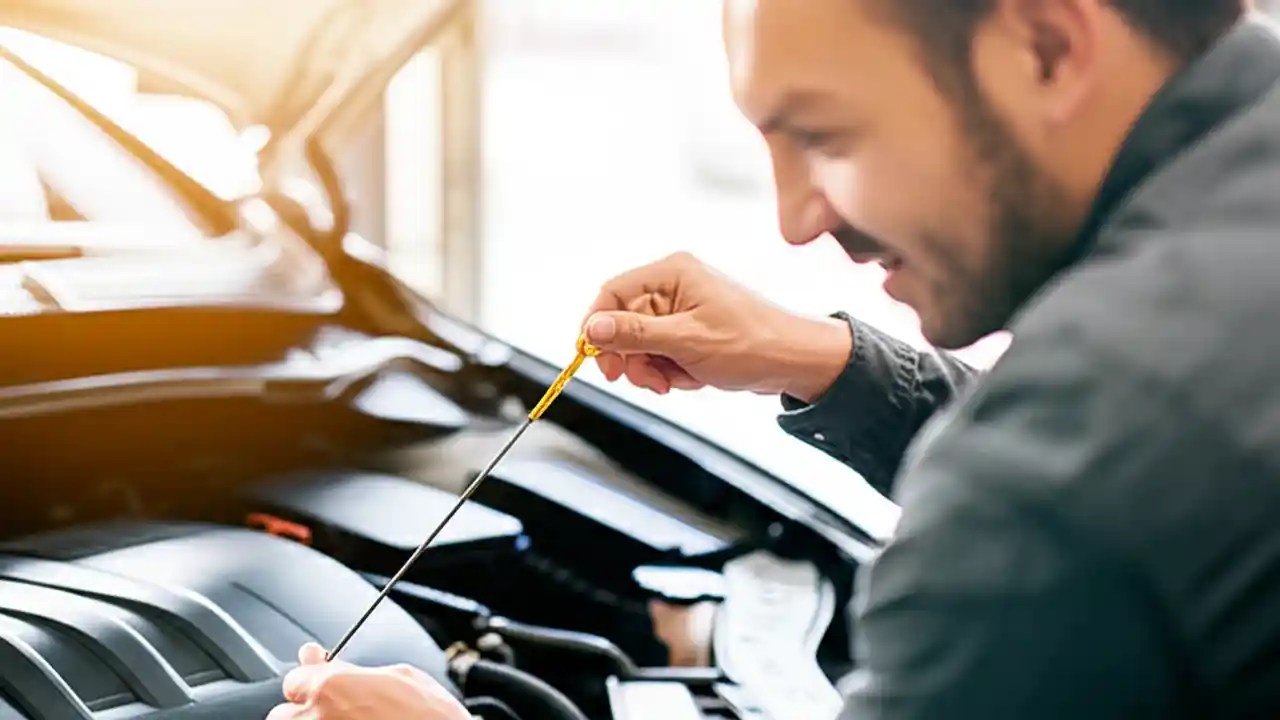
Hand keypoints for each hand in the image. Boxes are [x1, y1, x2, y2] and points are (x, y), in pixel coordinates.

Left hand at [266, 643, 469, 719]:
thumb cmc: (431, 715)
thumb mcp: (396, 676)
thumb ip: (348, 667)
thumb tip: (313, 655)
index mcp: (331, 687)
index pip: (294, 681)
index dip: (312, 683)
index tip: (325, 688)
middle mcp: (317, 718)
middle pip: (282, 715)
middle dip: (305, 711)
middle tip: (336, 712)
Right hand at [583, 252, 851, 401]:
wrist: (794, 361)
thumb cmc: (751, 343)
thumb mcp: (686, 342)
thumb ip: (635, 335)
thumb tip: (592, 330)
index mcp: (672, 273)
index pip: (612, 293)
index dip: (598, 327)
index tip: (595, 358)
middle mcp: (674, 285)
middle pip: (623, 322)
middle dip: (631, 356)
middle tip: (644, 381)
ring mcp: (682, 308)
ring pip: (640, 343)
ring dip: (651, 368)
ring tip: (676, 380)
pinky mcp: (690, 330)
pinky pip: (661, 352)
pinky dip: (669, 370)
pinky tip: (691, 377)